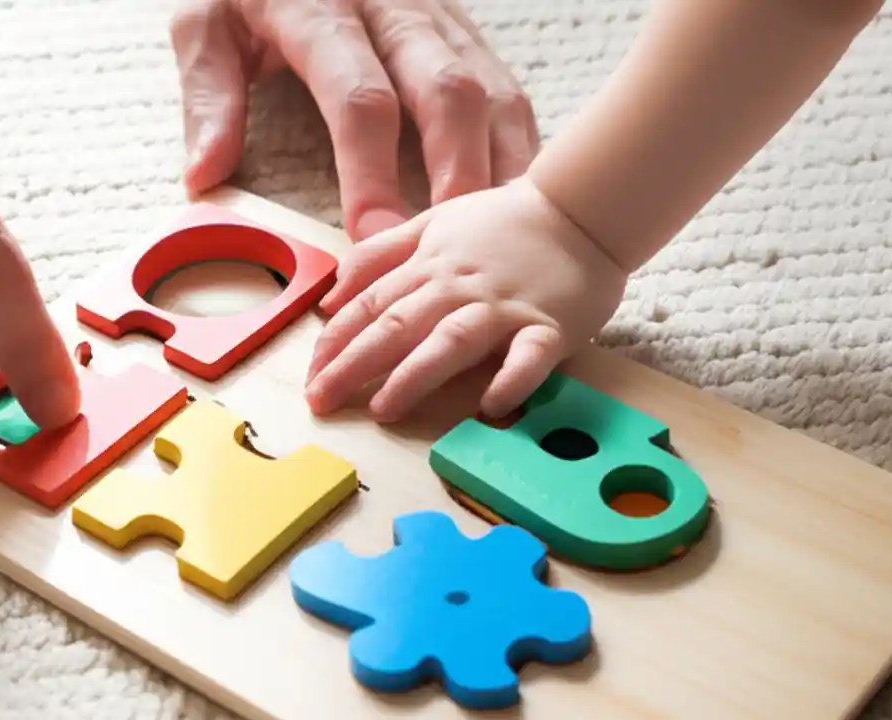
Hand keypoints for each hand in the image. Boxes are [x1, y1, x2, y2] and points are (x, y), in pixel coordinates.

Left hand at [170, 0, 538, 239]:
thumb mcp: (206, 18)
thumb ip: (208, 93)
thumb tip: (205, 173)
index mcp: (322, 8)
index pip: (358, 97)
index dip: (369, 171)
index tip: (370, 234)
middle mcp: (394, 8)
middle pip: (444, 92)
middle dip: (453, 174)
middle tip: (449, 246)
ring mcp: (437, 17)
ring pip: (489, 89)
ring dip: (497, 165)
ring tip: (493, 235)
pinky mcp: (462, 30)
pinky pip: (505, 87)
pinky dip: (516, 145)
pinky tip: (513, 198)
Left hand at [303, 177, 627, 422]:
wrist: (582, 208)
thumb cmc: (503, 223)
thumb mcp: (431, 224)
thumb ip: (380, 256)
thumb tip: (330, 297)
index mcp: (428, 266)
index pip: (370, 306)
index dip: (336, 342)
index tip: (310, 376)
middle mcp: (458, 288)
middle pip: (397, 326)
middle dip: (354, 365)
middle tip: (322, 401)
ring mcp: (504, 307)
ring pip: (451, 340)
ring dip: (416, 375)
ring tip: (384, 409)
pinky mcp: (551, 327)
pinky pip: (530, 357)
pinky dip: (511, 380)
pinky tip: (490, 406)